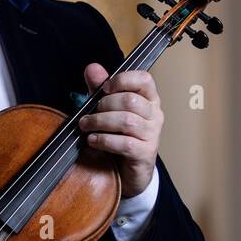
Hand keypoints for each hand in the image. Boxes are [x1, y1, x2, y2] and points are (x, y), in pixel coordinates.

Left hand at [77, 63, 162, 197]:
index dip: (123, 79)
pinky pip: (125, 143)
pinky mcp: (145, 153)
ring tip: (86, 126)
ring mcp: (152, 134)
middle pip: (130, 100)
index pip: (145, 79)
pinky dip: (104, 140)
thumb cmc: (118, 135)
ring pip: (127, 121)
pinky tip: (93, 140)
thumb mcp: (106, 109)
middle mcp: (155, 115)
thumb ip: (99, 89)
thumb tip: (92, 68)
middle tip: (88, 114)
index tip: (104, 88)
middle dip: (104, 105)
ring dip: (100, 122)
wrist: (127, 172)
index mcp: (149, 99)